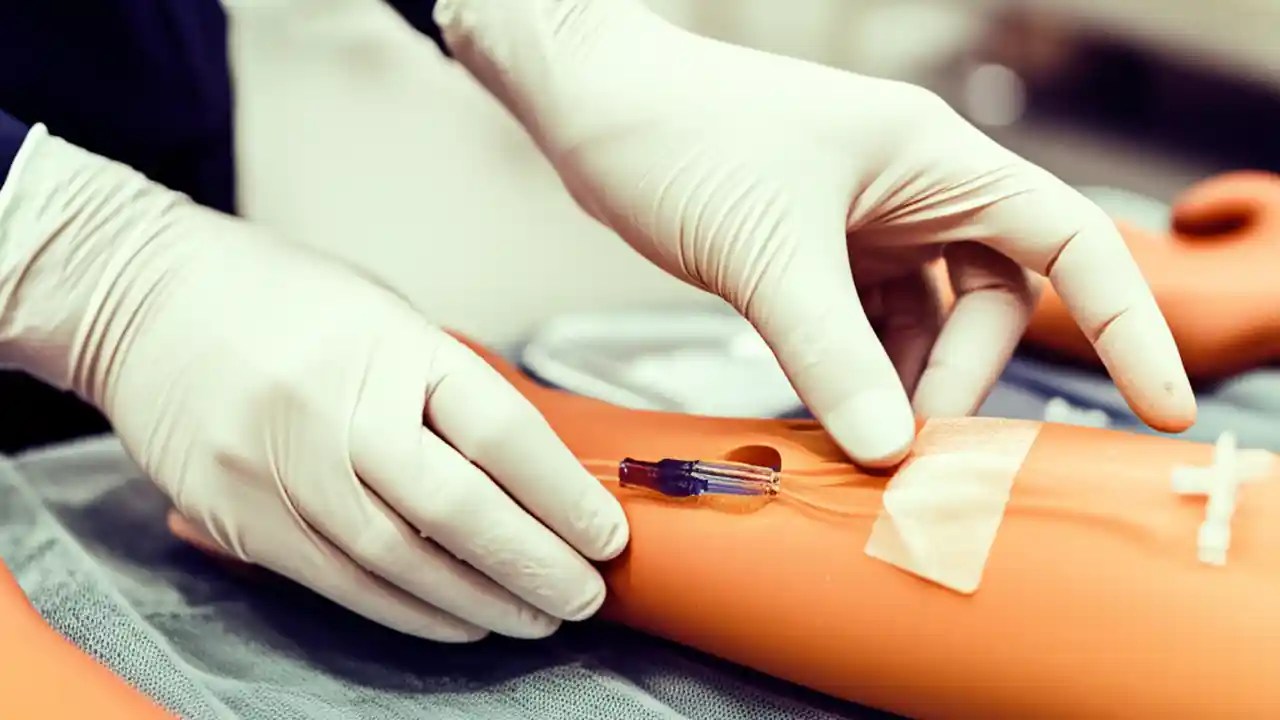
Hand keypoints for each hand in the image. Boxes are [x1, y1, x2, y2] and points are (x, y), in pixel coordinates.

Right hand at [0, 127, 627, 640]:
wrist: (143, 297)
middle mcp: (336, 407)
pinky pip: (338, 582)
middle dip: (534, 566)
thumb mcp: (384, 317)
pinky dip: (408, 611)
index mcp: (391, 346)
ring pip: (398, 561)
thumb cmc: (282, 300)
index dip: (564, 495)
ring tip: (533, 619)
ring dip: (478, 602)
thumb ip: (447, 388)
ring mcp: (280, 467)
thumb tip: (529, 468)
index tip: (606, 535)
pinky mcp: (238, 516)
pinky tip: (457, 622)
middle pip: (456, 509)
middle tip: (583, 598)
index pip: (501, 433)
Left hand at [437, 0, 1195, 464]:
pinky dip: (859, 370)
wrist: (592, 108)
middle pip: (994, 300)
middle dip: (964, 375)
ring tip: (871, 437)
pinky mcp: (815, 249)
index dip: (1126, 320)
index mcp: (933, 160)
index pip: (1066, 239)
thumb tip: (887, 449)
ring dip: (907, 382)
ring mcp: (863, 221)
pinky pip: (865, 324)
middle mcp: (912, 189)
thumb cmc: (681, 133)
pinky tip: (833, 408)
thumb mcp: (767, 250)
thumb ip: (830, 354)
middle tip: (918, 443)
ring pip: (926, 320)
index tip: (1159, 399)